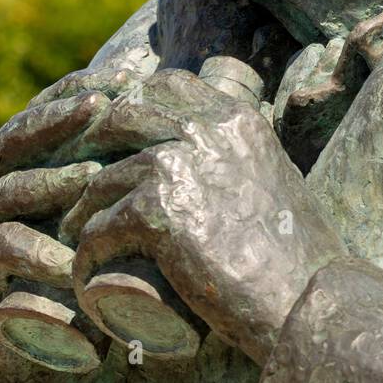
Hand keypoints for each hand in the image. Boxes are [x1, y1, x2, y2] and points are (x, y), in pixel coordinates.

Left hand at [62, 70, 344, 364]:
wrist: (309, 300)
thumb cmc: (298, 258)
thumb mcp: (274, 181)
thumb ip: (241, 160)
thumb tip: (210, 167)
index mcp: (236, 118)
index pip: (167, 82)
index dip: (131, 101)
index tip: (111, 133)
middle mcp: (207, 130)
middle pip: (121, 116)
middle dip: (90, 147)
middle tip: (74, 184)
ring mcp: (179, 165)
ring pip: (102, 178)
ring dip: (83, 211)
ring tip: (77, 237)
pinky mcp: (158, 212)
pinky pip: (99, 228)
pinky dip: (87, 255)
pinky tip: (84, 275)